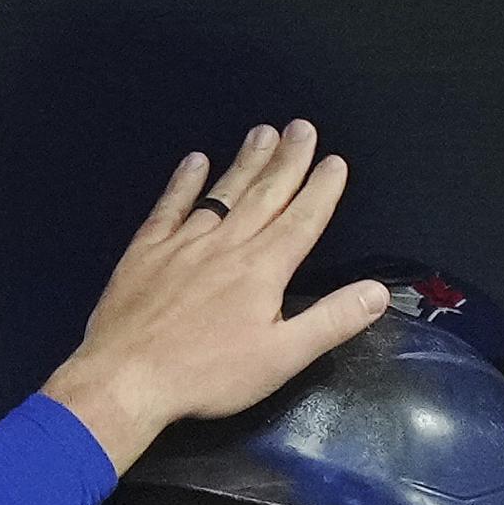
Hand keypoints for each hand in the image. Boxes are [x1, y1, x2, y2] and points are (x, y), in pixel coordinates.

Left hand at [41, 120, 387, 471]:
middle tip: (302, 127)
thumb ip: (330, 321)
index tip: (335, 162)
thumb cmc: (208, 375)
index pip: (302, 220)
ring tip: (263, 132)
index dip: (321, 189)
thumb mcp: (280, 358)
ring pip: (223, 192)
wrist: (127, 377)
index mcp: (263, 270)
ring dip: (246, 161)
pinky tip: (195, 161)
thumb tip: (376, 292)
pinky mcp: (146, 251)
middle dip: (288, 160)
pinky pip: (171, 206)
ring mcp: (184, 243)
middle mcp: (227, 245)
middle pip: (266, 194)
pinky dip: (184, 182)